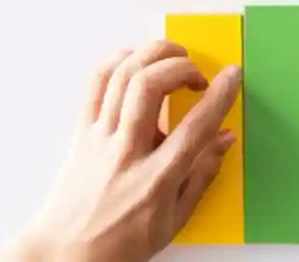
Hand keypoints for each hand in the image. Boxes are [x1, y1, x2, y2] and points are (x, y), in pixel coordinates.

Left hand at [0, 41, 241, 261]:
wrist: (65, 252)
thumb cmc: (120, 243)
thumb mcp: (173, 221)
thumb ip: (202, 176)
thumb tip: (225, 138)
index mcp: (155, 181)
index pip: (194, 127)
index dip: (220, 95)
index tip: (233, 76)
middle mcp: (125, 153)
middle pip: (150, 86)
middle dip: (181, 65)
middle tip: (197, 74)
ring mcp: (99, 138)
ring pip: (122, 75)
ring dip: (153, 55)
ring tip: (173, 59)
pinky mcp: (81, 130)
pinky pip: (97, 81)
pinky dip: (120, 60)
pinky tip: (139, 63)